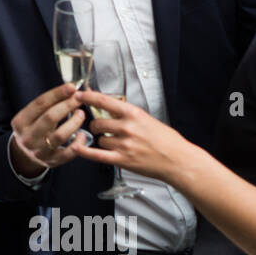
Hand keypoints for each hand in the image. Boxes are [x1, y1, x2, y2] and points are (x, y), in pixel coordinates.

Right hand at [8, 84, 86, 175]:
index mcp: (20, 122)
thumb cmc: (34, 129)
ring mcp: (39, 151)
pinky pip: (68, 153)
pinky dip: (78, 143)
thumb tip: (71, 89)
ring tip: (81, 114)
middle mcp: (27, 137)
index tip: (71, 87)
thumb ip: (48, 104)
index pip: (40, 104)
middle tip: (79, 99)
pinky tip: (82, 135)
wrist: (25, 154)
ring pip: (60, 135)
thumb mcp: (33, 116)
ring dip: (74, 122)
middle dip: (67, 105)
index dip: (57, 94)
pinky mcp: (51, 161)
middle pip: (50, 117)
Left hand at [70, 90, 195, 182]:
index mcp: (134, 114)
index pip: (104, 101)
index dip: (88, 97)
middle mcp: (127, 127)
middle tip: (102, 128)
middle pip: (97, 122)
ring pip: (100, 139)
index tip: (79, 94)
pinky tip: (77, 147)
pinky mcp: (122, 160)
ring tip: (115, 143)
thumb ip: (128, 115)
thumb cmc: (166, 140)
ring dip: (103, 140)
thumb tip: (109, 110)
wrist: (178, 160)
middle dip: (97, 125)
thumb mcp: (147, 119)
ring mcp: (124, 144)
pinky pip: (97, 154)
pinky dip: (84, 151)